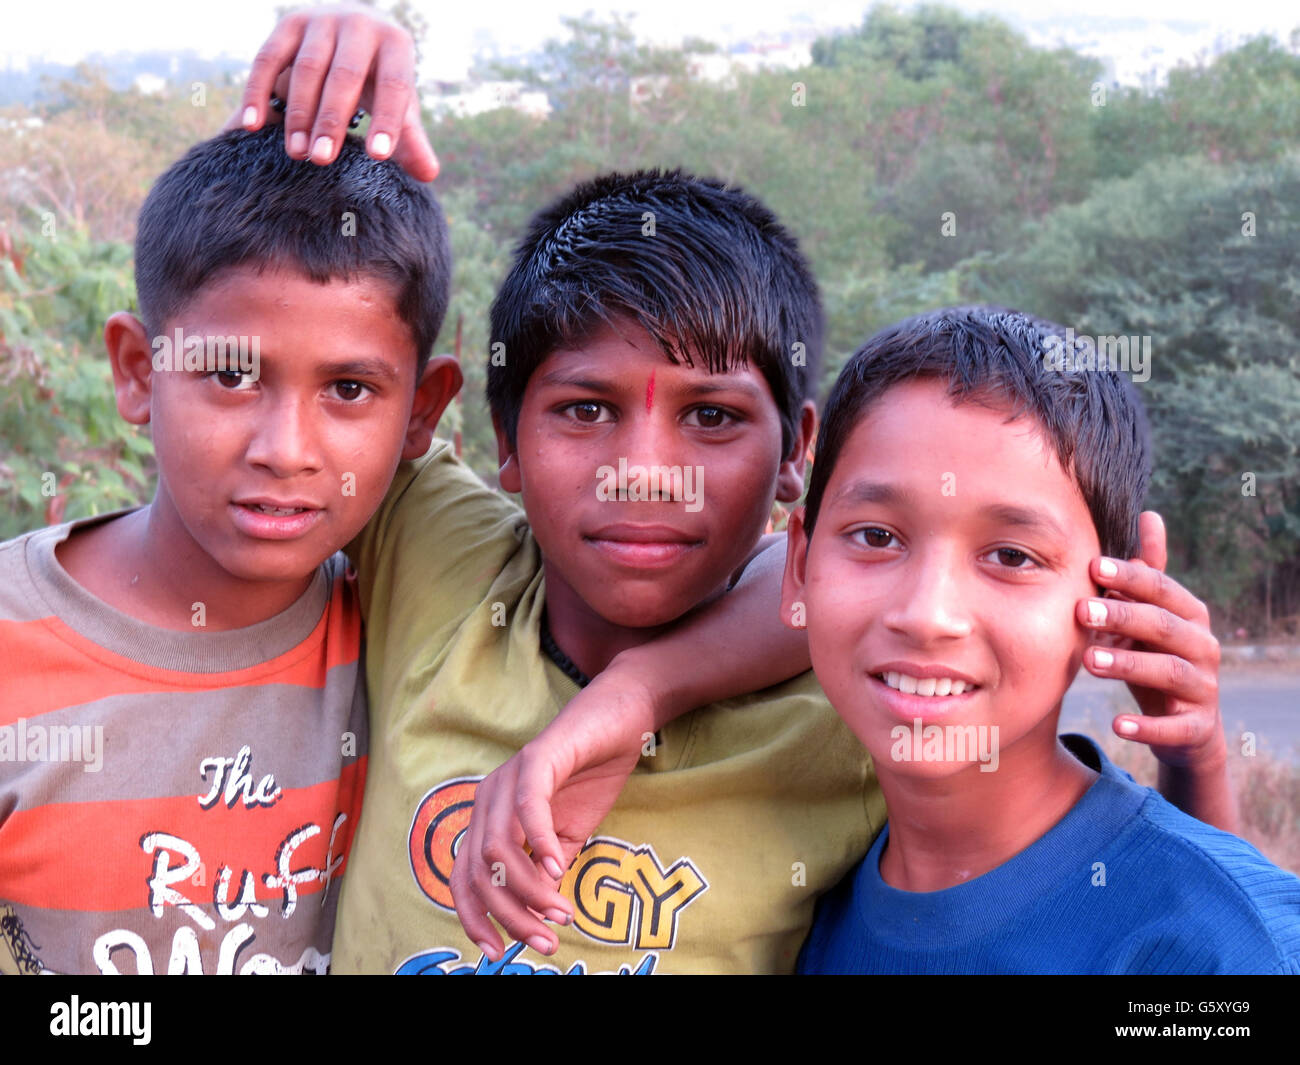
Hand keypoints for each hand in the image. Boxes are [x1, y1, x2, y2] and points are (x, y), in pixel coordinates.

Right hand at [228, 5, 438, 180]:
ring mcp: (321, 19)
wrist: (349, 29)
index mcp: (396, 43)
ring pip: (308, 69)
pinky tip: (252, 126)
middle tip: (322, 160)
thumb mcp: (399, 103)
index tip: (378, 156)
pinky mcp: (289, 22)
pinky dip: (258, 92)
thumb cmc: (378, 78)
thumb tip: (429, 175)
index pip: (395, 84)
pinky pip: (268, 59)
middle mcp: (360, 23)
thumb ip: (411, 137)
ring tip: (297, 153)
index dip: (387, 120)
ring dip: (300, 113)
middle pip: (345, 76)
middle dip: (332, 120)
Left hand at [448, 666, 656, 960]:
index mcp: (489, 817)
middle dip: (510, 915)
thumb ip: (549, 870)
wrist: (621, 718)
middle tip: (545, 941)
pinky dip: (540, 843)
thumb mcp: (568, 835)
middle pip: (480, 871)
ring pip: (499, 847)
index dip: (474, 918)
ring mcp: (508, 776)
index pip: (464, 877)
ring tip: (561, 911)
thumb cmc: (592, 775)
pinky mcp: (537, 758)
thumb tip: (539, 914)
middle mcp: (488, 797)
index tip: (498, 954)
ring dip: (529, 888)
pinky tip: (560, 869)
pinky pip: (528, 807)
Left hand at [1078, 511, 1224, 771]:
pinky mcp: (1196, 727)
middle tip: (1080, 610)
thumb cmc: (1156, 656)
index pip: (1160, 589)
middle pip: (1163, 626)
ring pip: (1169, 671)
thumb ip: (1147, 572)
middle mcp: (1202, 646)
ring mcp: (1203, 687)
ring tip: (1089, 660)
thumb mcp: (1150, 615)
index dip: (1128, 576)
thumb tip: (1150, 513)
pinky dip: (1146, 726)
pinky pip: (1173, 727)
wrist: (1184, 726)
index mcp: (1189, 614)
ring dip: (1128, 665)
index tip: (1090, 566)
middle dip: (1122, 615)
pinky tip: (1116, 724)